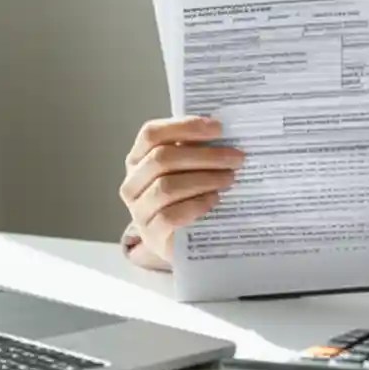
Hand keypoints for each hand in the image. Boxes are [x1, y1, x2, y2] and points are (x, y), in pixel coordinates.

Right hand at [120, 116, 243, 262]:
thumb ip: (195, 151)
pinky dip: (196, 204)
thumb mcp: (185, 171)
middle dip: (205, 156)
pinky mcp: (151, 234)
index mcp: (137, 159)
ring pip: (167, 187)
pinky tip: (214, 199)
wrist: (176, 242)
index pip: (152, 134)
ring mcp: (139, 210)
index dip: (184, 127)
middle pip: (162, 159)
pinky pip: (171, 215)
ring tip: (229, 178)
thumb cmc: (183, 198)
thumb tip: (224, 135)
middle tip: (236, 158)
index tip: (218, 128)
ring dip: (204, 179)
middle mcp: (132, 183)